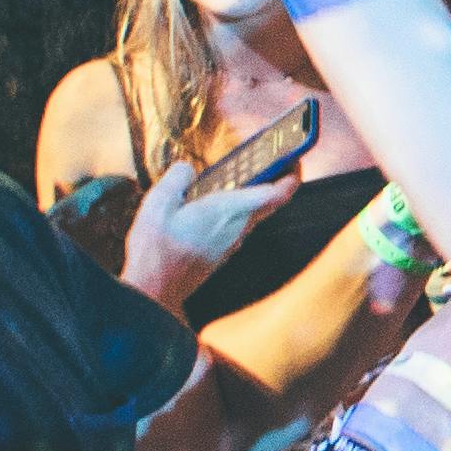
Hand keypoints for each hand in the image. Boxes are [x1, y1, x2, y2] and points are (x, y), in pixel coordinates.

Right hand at [120, 155, 298, 310]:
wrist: (154, 289)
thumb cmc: (157, 249)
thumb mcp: (159, 202)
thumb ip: (177, 178)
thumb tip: (186, 170)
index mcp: (229, 210)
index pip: (275, 193)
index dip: (291, 176)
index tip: (296, 161)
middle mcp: (237, 227)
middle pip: (269, 203)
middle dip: (275, 181)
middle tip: (274, 163)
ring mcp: (232, 243)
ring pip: (254, 215)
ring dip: (254, 197)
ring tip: (242, 179)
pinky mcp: (222, 253)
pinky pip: (238, 227)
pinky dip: (237, 212)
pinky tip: (218, 206)